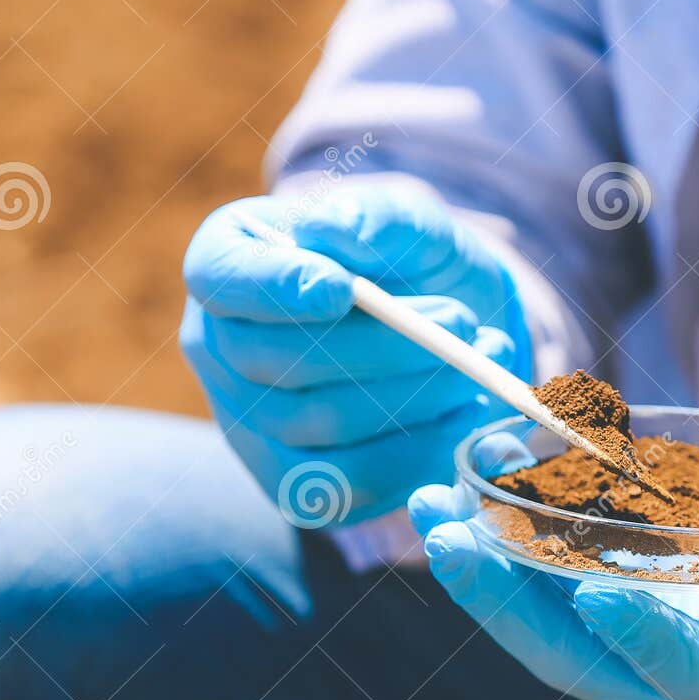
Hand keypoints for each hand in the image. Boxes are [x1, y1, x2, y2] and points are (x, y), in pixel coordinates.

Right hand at [182, 186, 529, 525]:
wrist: (443, 326)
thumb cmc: (409, 259)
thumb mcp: (409, 220)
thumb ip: (377, 217)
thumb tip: (332, 231)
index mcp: (227, 259)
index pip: (221, 276)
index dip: (275, 288)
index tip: (343, 289)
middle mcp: (218, 346)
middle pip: (275, 358)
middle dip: (380, 346)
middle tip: (461, 322)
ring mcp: (247, 420)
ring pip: (315, 422)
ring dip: (413, 396)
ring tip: (480, 360)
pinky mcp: (292, 482)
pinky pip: (344, 483)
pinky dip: (417, 453)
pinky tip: (468, 416)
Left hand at [409, 465, 698, 699]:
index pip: (697, 673)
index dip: (650, 640)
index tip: (597, 598)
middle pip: (581, 663)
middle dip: (510, 602)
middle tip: (450, 530)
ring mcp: (649, 685)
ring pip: (549, 644)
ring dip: (487, 582)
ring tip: (430, 509)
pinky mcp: (632, 659)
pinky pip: (555, 622)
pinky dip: (509, 574)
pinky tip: (470, 513)